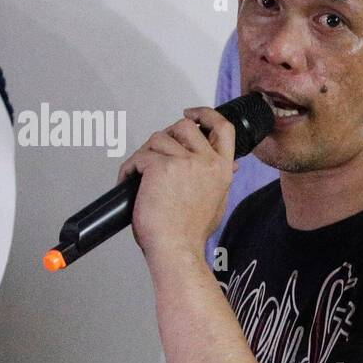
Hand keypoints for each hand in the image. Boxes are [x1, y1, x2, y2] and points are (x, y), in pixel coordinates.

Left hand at [116, 107, 236, 260]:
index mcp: (222, 169)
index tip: (192, 113)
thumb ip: (221, 178)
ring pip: (158, 139)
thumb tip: (233, 164)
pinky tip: (129, 182)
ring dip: (145, 154)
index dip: (206, 114)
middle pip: (184, 126)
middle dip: (166, 137)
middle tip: (155, 154)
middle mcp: (207, 161)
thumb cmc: (191, 233)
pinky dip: (129, 169)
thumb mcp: (218, 202)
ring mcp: (184, 162)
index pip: (222, 128)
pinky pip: (139, 156)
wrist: (177, 250)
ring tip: (140, 175)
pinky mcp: (161, 166)